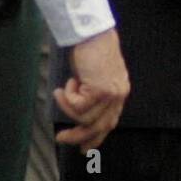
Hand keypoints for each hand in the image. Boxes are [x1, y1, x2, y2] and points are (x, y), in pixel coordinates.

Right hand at [55, 28, 128, 150]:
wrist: (92, 31)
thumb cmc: (90, 49)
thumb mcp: (93, 76)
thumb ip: (92, 93)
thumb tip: (79, 110)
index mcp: (119, 92)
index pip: (110, 122)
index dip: (97, 137)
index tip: (84, 149)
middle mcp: (119, 95)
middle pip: (100, 127)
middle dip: (79, 136)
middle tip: (61, 138)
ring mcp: (112, 93)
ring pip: (86, 117)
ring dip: (68, 108)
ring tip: (60, 92)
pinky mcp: (101, 89)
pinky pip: (78, 106)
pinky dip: (67, 98)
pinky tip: (65, 85)